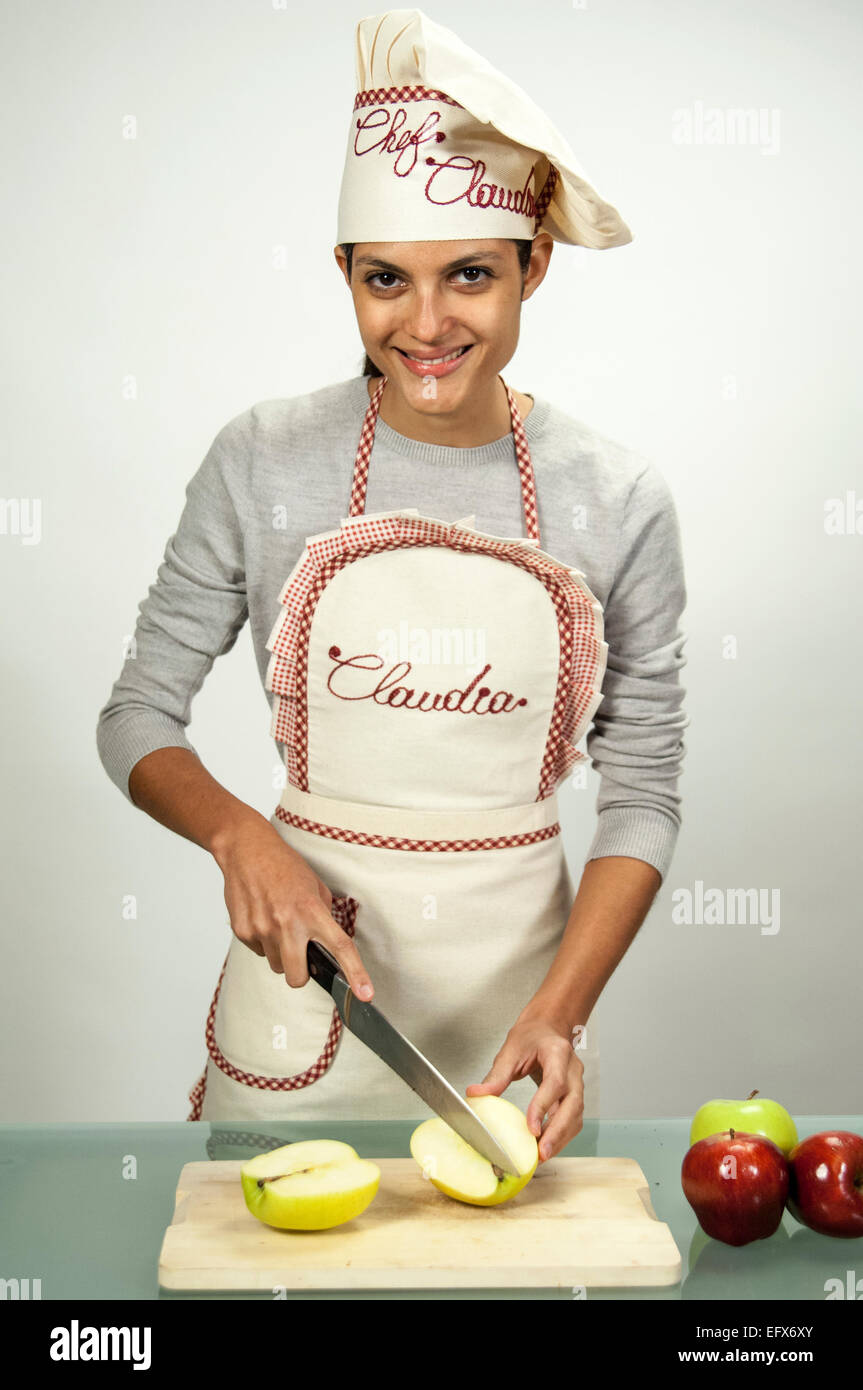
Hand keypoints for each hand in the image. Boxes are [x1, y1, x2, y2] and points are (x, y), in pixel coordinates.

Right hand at [212, 814, 373, 1000]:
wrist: (246, 850)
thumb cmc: (283, 865)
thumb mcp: (315, 886)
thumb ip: (323, 915)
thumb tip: (327, 942)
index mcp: (311, 910)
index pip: (339, 947)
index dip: (355, 973)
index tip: (365, 994)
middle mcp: (286, 923)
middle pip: (297, 977)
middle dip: (301, 973)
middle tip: (300, 953)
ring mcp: (261, 929)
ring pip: (276, 966)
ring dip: (280, 953)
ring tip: (277, 923)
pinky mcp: (242, 932)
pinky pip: (258, 952)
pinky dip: (262, 941)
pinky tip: (262, 917)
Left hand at [466, 1017, 583, 1162]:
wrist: (548, 1028)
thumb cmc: (532, 1036)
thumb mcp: (510, 1050)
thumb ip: (497, 1075)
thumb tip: (476, 1094)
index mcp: (558, 1053)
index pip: (554, 1083)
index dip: (543, 1107)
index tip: (531, 1128)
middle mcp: (573, 1069)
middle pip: (573, 1104)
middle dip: (558, 1132)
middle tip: (542, 1152)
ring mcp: (577, 1083)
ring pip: (576, 1115)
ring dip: (561, 1138)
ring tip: (543, 1156)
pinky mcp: (574, 1095)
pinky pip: (573, 1119)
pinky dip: (562, 1135)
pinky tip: (547, 1146)